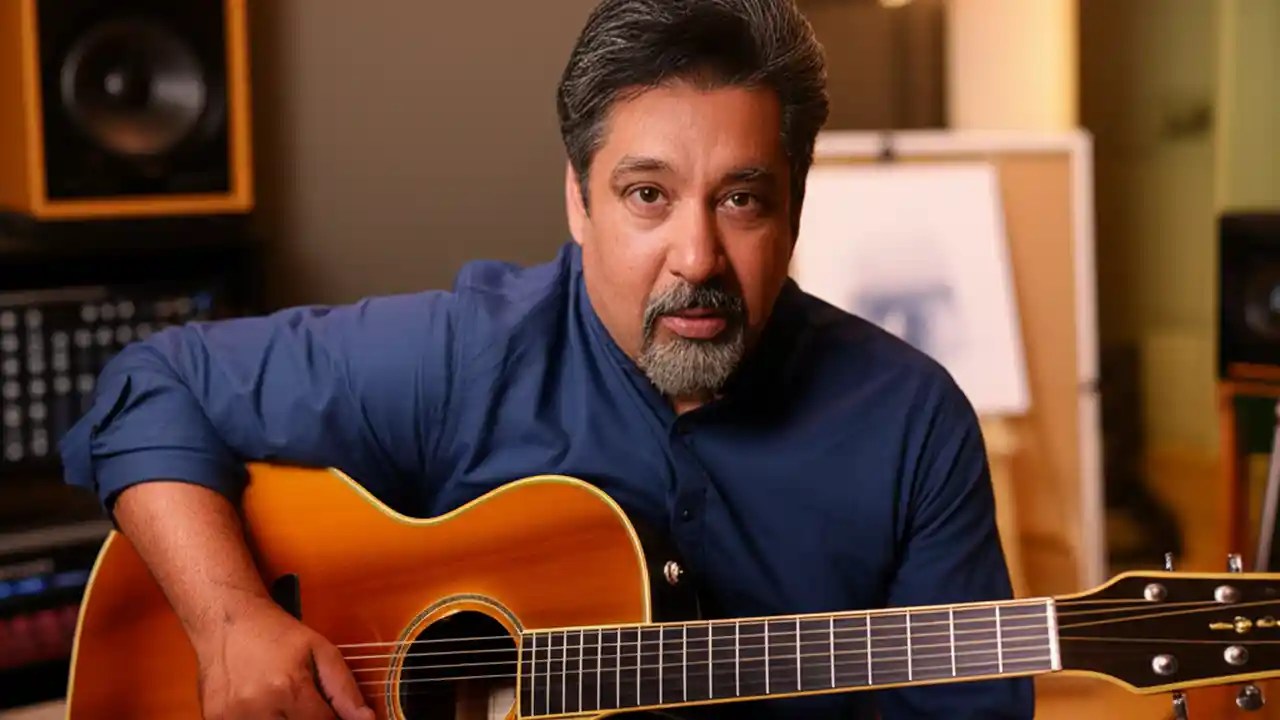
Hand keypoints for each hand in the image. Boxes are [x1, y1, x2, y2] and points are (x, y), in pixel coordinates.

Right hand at [194, 596, 375, 719]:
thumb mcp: (320, 650)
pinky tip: (268, 710)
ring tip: (288, 706)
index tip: (336, 715)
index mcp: (288, 688)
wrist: (227, 620)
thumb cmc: (277, 633)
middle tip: (310, 708)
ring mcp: (232, 718)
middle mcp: (257, 708)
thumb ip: (344, 689)